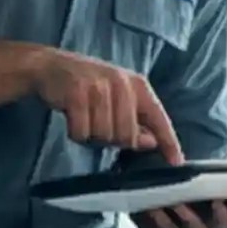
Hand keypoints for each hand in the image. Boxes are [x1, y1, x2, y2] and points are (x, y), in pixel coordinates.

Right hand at [30, 48, 183, 164]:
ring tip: (85, 118)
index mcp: (137, 85)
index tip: (176, 161)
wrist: (50, 66)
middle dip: (112, 141)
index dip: (168, 141)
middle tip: (99, 125)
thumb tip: (152, 142)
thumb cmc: (88, 86)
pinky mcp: (76, 95)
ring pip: (104, 136)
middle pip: (127, 136)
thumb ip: (137, 120)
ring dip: (92, 136)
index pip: (158, 116)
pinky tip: (73, 118)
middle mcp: (121, 84)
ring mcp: (99, 88)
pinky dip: (76, 134)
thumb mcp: (118, 98)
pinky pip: (82, 133)